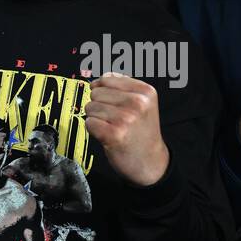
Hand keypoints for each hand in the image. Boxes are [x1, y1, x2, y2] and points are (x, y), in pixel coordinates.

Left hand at [84, 72, 169, 186]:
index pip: (107, 78)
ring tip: (112, 127)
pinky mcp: (114, 134)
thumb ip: (122, 89)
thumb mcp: (143, 104)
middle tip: (114, 119)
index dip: (103, 91)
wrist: (151, 162)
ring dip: (96, 118)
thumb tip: (95, 82)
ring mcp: (126, 118)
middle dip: (99, 105)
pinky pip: (89, 123)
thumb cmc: (142, 132)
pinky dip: (94, 130)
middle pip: (96, 92)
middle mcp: (137, 103)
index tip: (113, 104)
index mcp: (145, 91)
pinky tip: (107, 135)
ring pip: (90, 107)